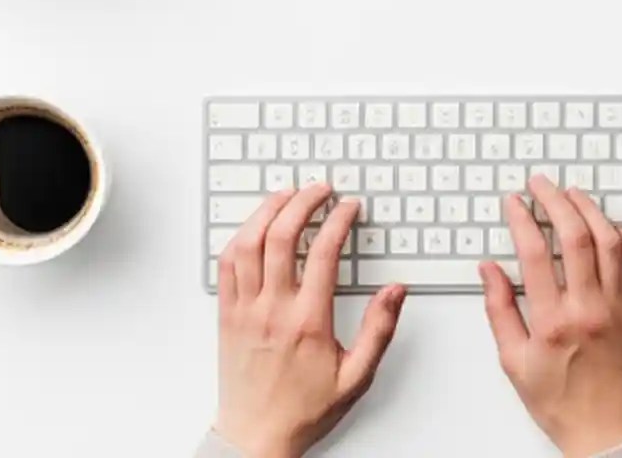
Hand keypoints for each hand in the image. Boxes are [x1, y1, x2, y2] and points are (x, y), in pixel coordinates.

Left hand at [214, 183, 405, 457]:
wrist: (256, 437)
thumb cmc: (304, 410)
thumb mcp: (357, 376)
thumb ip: (379, 329)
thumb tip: (395, 291)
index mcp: (307, 322)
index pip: (323, 253)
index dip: (338, 221)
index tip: (349, 207)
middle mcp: (271, 310)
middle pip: (281, 237)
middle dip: (302, 202)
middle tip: (319, 189)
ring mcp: (244, 310)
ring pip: (247, 244)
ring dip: (266, 212)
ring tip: (286, 196)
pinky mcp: (226, 315)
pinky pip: (226, 265)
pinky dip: (240, 237)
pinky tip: (254, 228)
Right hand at [479, 176, 621, 457]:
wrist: (608, 432)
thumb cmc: (562, 404)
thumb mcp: (514, 362)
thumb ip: (499, 310)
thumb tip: (489, 270)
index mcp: (552, 321)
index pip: (534, 252)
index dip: (521, 218)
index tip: (514, 203)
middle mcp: (588, 309)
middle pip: (574, 235)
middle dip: (555, 200)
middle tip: (542, 184)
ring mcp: (620, 308)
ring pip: (610, 241)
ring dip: (591, 210)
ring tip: (574, 195)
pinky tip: (614, 229)